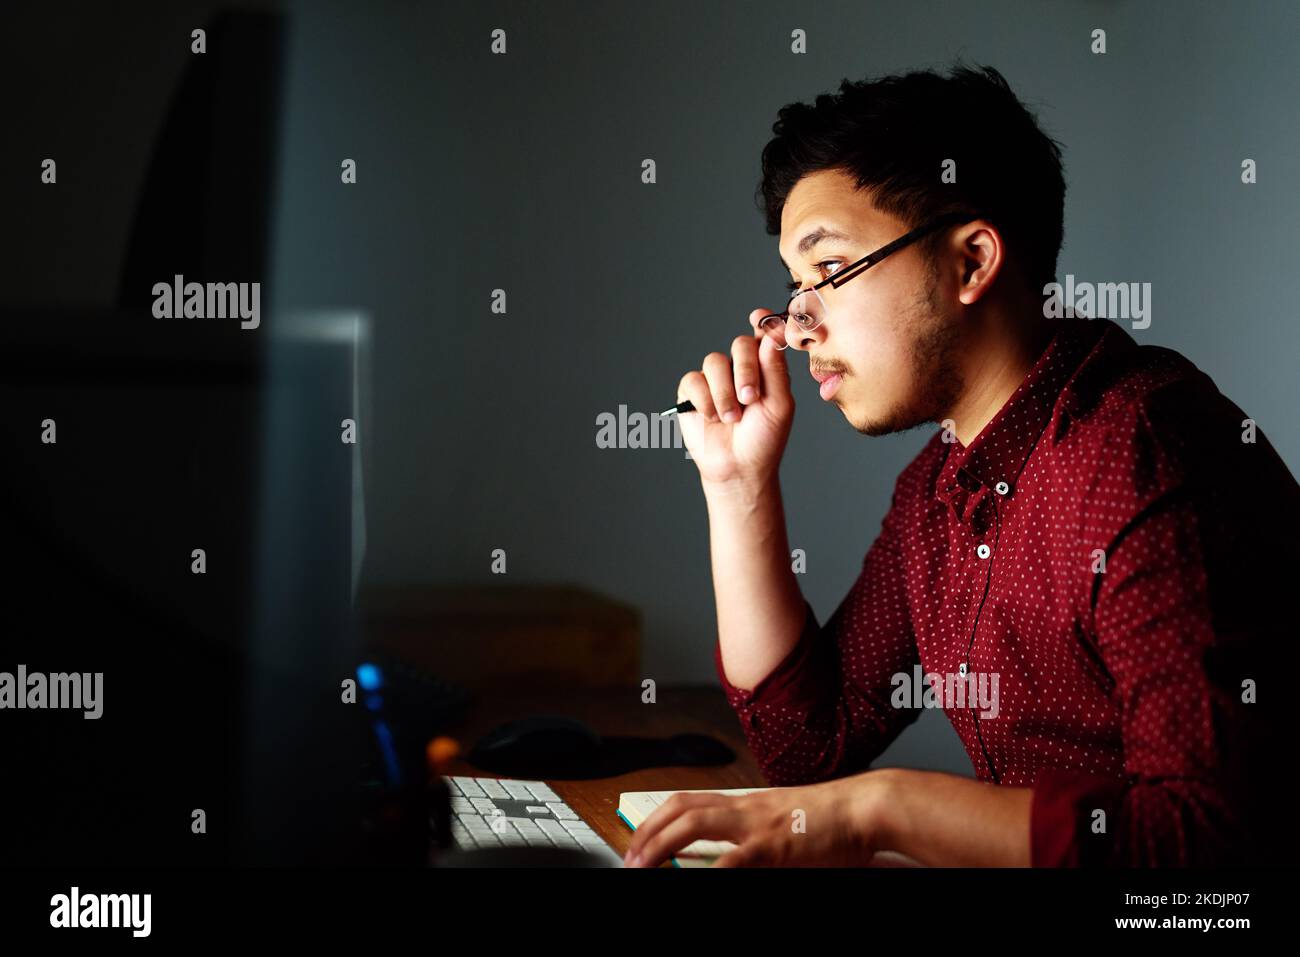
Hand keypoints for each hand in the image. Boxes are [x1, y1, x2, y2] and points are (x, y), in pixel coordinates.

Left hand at [623, 772, 894, 867]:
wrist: (866, 808)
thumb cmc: (834, 820)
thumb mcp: (786, 825)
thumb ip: (755, 837)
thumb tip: (728, 858)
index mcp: (747, 804)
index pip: (690, 802)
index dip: (658, 820)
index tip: (640, 841)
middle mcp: (745, 808)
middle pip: (681, 807)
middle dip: (647, 831)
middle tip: (628, 857)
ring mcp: (756, 823)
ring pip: (693, 823)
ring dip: (660, 844)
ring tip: (641, 865)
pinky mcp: (773, 845)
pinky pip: (731, 860)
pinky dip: (707, 873)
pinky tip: (689, 882)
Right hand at [674, 308, 794, 487]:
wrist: (738, 467)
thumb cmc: (764, 438)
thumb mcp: (779, 405)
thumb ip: (776, 370)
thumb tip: (771, 334)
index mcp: (766, 367)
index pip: (765, 335)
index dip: (763, 322)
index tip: (759, 317)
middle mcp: (741, 367)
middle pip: (740, 344)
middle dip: (744, 370)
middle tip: (749, 398)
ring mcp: (716, 377)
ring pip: (714, 362)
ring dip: (724, 393)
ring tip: (731, 418)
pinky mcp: (692, 390)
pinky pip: (694, 380)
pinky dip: (704, 399)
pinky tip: (712, 417)